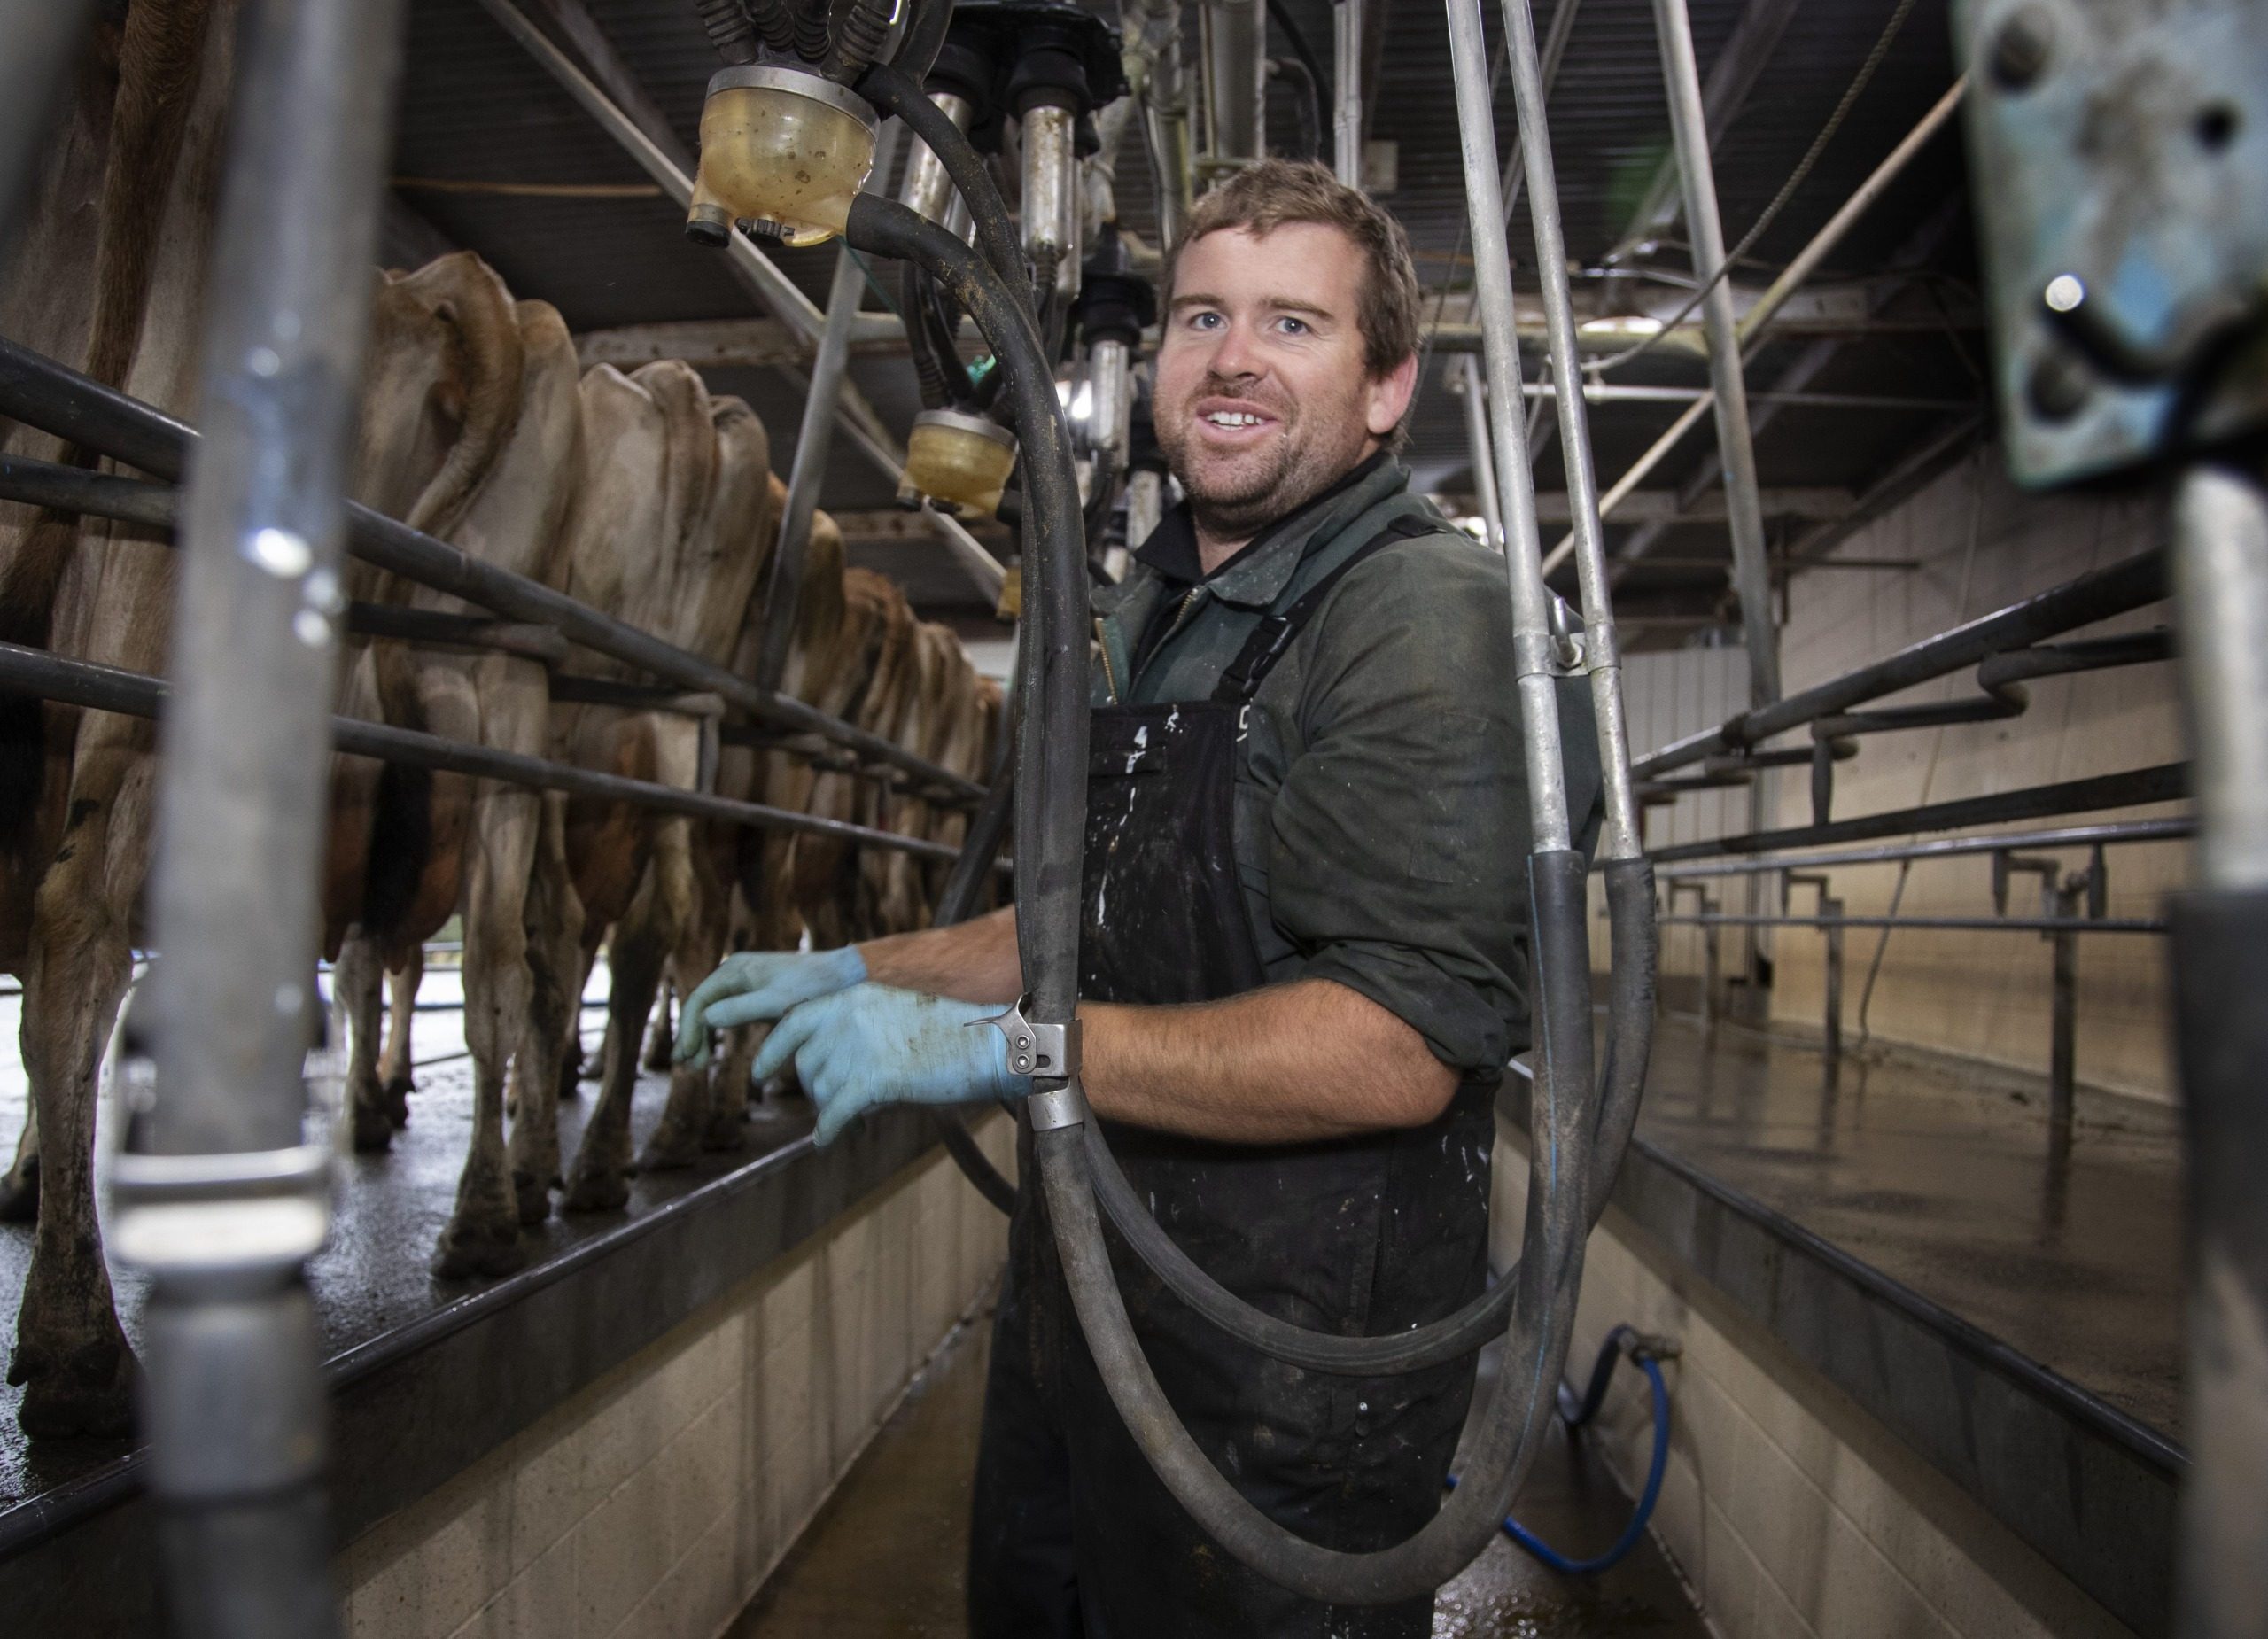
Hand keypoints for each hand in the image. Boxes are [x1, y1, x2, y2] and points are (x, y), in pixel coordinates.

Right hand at [673, 946, 867, 1066]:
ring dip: (702, 1036)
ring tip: (697, 1065)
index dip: (690, 1030)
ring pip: (714, 1011)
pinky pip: (729, 1015)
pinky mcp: (758, 996)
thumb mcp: (777, 1001)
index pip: (700, 1000)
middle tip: (687, 1066)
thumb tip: (705, 1018)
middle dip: (692, 1035)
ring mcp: (746, 984)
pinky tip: (714, 1054)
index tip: (687, 1057)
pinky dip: (719, 1034)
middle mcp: (737, 973)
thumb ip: (742, 1008)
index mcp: (736, 970)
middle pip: (702, 1006)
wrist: (846, 977)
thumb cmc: (814, 987)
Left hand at [754, 983, 1029, 1145]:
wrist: (989, 1046)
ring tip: (857, 1116)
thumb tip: (821, 1070)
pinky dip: (828, 1131)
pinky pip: (836, 1113)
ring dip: (831, 1108)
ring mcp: (860, 1047)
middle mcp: (848, 1017)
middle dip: (815, 1089)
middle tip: (835, 1104)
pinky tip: (825, 1142)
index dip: (771, 1051)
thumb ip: (854, 1032)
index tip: (759, 1072)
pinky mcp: (874, 1079)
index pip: (791, 1022)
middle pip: (805, 1065)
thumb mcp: (892, 1015)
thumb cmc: (948, 1036)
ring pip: (820, 1091)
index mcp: (852, 996)